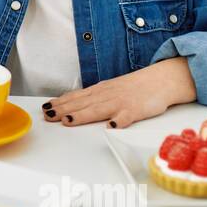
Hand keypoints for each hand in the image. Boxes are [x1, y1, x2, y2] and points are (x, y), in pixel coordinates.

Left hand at [42, 58, 196, 128]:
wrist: (160, 80)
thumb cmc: (134, 88)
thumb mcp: (109, 89)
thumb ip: (92, 98)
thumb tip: (72, 105)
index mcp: (100, 91)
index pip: (76, 97)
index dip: (60, 102)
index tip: (45, 108)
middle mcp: (107, 95)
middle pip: (82, 104)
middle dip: (64, 110)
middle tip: (48, 115)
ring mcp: (121, 102)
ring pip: (99, 109)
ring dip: (83, 115)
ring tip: (68, 121)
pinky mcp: (136, 110)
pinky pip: (127, 116)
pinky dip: (119, 121)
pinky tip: (111, 126)